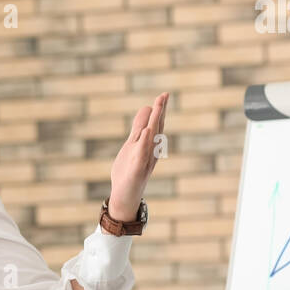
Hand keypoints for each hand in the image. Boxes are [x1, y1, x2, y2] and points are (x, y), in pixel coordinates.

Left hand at [109, 92, 167, 221]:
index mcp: (149, 144)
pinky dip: (145, 142)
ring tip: (157, 106)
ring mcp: (144, 159)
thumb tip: (146, 108)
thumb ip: (138, 127)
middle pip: (157, 128)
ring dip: (155, 122)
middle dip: (160, 112)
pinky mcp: (136, 169)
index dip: (160, 110)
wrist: (124, 195)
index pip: (156, 123)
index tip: (164, 95)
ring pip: (151, 138)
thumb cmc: (128, 170)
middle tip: (165, 95)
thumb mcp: (132, 144)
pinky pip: (142, 154)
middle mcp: (150, 151)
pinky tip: (146, 132)